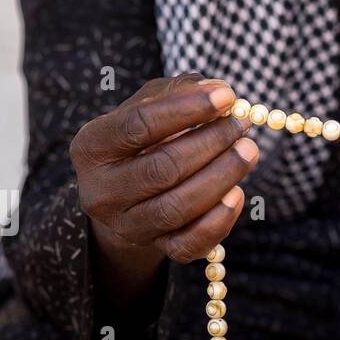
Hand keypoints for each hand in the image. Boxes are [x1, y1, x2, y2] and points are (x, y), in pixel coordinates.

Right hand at [71, 73, 256, 308]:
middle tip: (241, 126)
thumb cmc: (143, 140)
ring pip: (178, 207)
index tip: (226, 96)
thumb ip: (178, 91)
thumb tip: (218, 90)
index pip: (139, 126)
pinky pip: (189, 243)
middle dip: (210, 144)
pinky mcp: (155, 248)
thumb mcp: (149, 106)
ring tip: (248, 151)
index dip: (186, 109)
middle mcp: (101, 191)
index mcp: (91, 147)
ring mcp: (126, 225)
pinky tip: (237, 194)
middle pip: (162, 168)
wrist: (129, 193)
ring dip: (222, 177)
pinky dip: (218, 220)